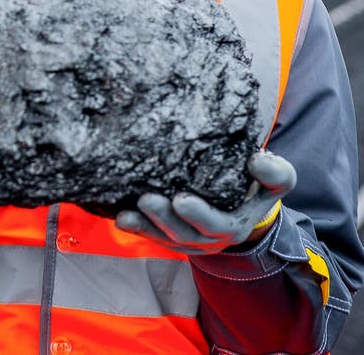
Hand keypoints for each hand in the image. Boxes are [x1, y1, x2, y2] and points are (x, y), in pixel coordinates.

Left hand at [115, 150, 295, 255]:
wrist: (246, 206)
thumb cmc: (258, 187)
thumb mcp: (277, 181)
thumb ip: (275, 172)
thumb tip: (256, 159)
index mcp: (233, 225)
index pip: (216, 224)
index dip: (198, 214)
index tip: (180, 198)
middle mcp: (209, 237)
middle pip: (184, 233)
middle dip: (164, 218)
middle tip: (147, 199)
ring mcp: (189, 239)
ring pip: (165, 237)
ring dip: (145, 225)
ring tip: (128, 211)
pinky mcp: (172, 235)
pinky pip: (153, 235)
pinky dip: (137, 228)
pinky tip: (120, 217)